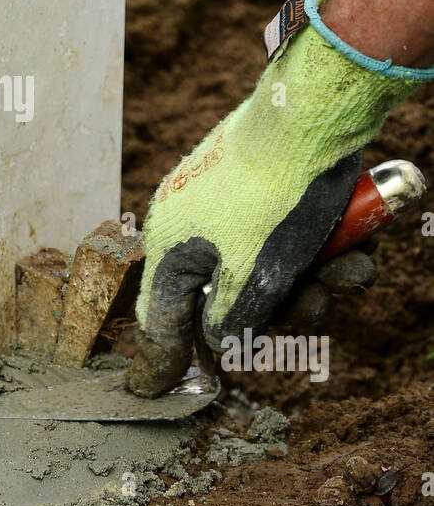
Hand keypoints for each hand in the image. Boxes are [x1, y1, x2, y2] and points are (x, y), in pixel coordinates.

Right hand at [127, 11, 413, 396]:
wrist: (314, 114)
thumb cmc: (274, 196)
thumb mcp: (255, 277)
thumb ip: (231, 323)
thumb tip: (219, 346)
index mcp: (171, 244)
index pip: (159, 318)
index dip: (162, 359)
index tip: (149, 392)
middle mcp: (191, 223)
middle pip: (229, 296)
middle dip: (283, 308)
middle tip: (315, 304)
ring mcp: (227, 201)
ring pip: (269, 267)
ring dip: (316, 280)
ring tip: (347, 267)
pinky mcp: (264, 185)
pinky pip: (288, 235)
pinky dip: (324, 247)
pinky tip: (355, 243)